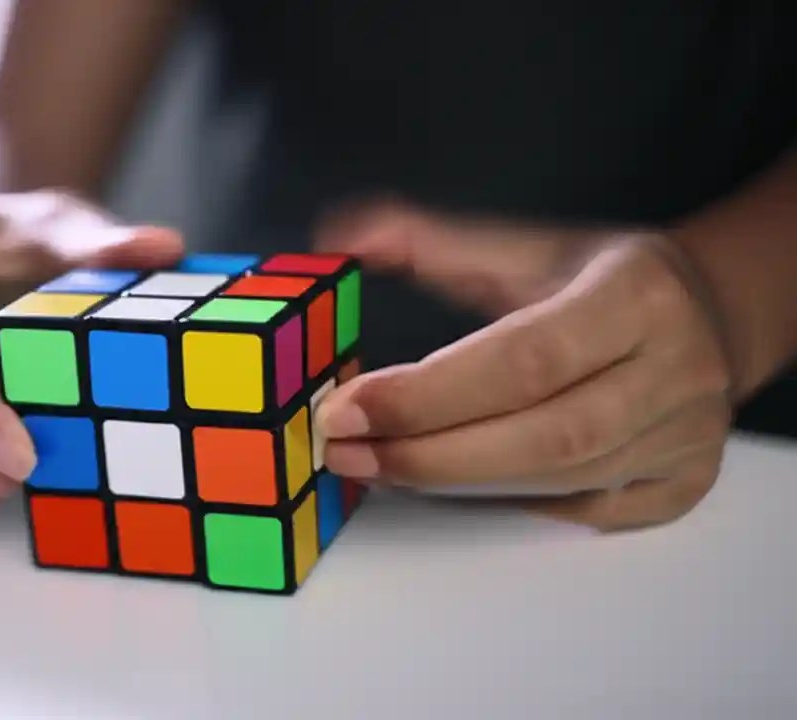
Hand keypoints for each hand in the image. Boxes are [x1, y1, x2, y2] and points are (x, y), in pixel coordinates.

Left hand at [313, 202, 735, 531]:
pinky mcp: (687, 482)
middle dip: (430, 454)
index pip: (525, 359)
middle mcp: (676, 368)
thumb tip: (340, 237)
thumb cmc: (597, 280)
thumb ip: (427, 242)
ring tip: (379, 466)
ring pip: (564, 481)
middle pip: (546, 435)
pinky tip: (457, 490)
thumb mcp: (522, 246)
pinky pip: (591, 514)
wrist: (707, 312)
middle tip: (347, 452)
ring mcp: (689, 434)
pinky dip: (516, 505)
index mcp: (635, 293)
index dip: (428, 394)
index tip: (347, 408)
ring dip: (459, 483)